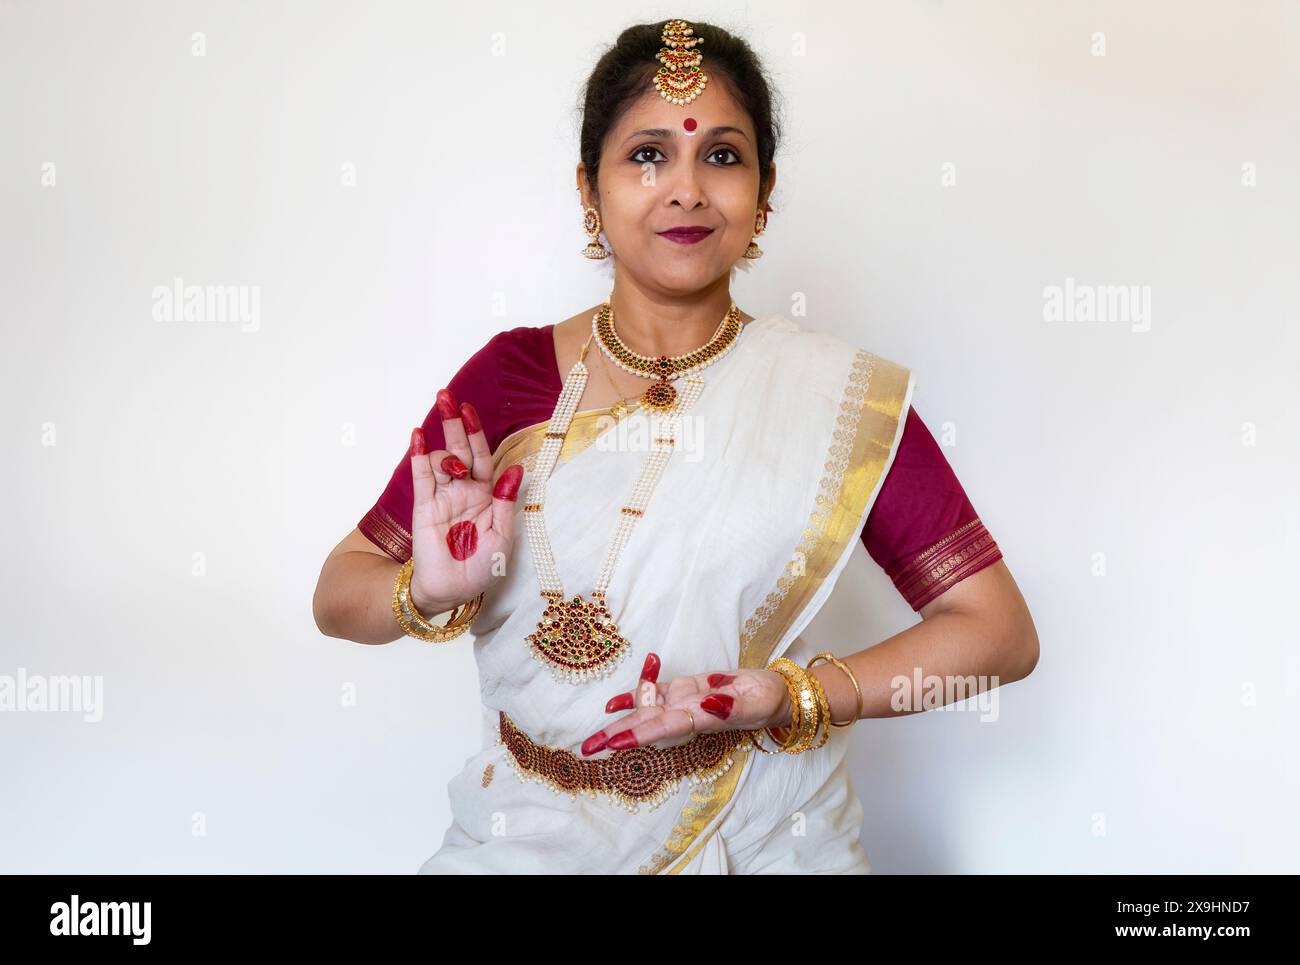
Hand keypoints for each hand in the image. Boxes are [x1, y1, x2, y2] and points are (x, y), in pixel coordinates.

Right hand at [408, 385, 523, 614]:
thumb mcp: (503, 536)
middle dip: (455, 422)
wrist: (452, 590)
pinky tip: (418, 436)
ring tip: (451, 466)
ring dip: (446, 452)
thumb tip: (515, 470)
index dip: (477, 434)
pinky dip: (419, 455)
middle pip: (460, 449)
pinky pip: (421, 476)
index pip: (483, 458)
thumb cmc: (482, 568)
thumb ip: (506, 503)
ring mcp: (443, 497)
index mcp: (487, 496)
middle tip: (448, 396)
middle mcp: (464, 491)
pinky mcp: (425, 506)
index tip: (471, 409)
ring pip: (442, 461)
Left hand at [579, 651, 792, 754]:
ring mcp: (684, 702)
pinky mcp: (687, 689)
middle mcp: (687, 714)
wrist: (777, 695)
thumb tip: (706, 705)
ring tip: (597, 719)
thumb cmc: (769, 701)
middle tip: (586, 749)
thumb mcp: (755, 704)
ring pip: (646, 707)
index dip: (638, 734)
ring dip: (621, 713)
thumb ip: (730, 707)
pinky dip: (636, 692)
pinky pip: (656, 691)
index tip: (613, 744)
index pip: (663, 727)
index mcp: (700, 719)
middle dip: (616, 735)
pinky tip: (615, 700)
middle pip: (645, 724)